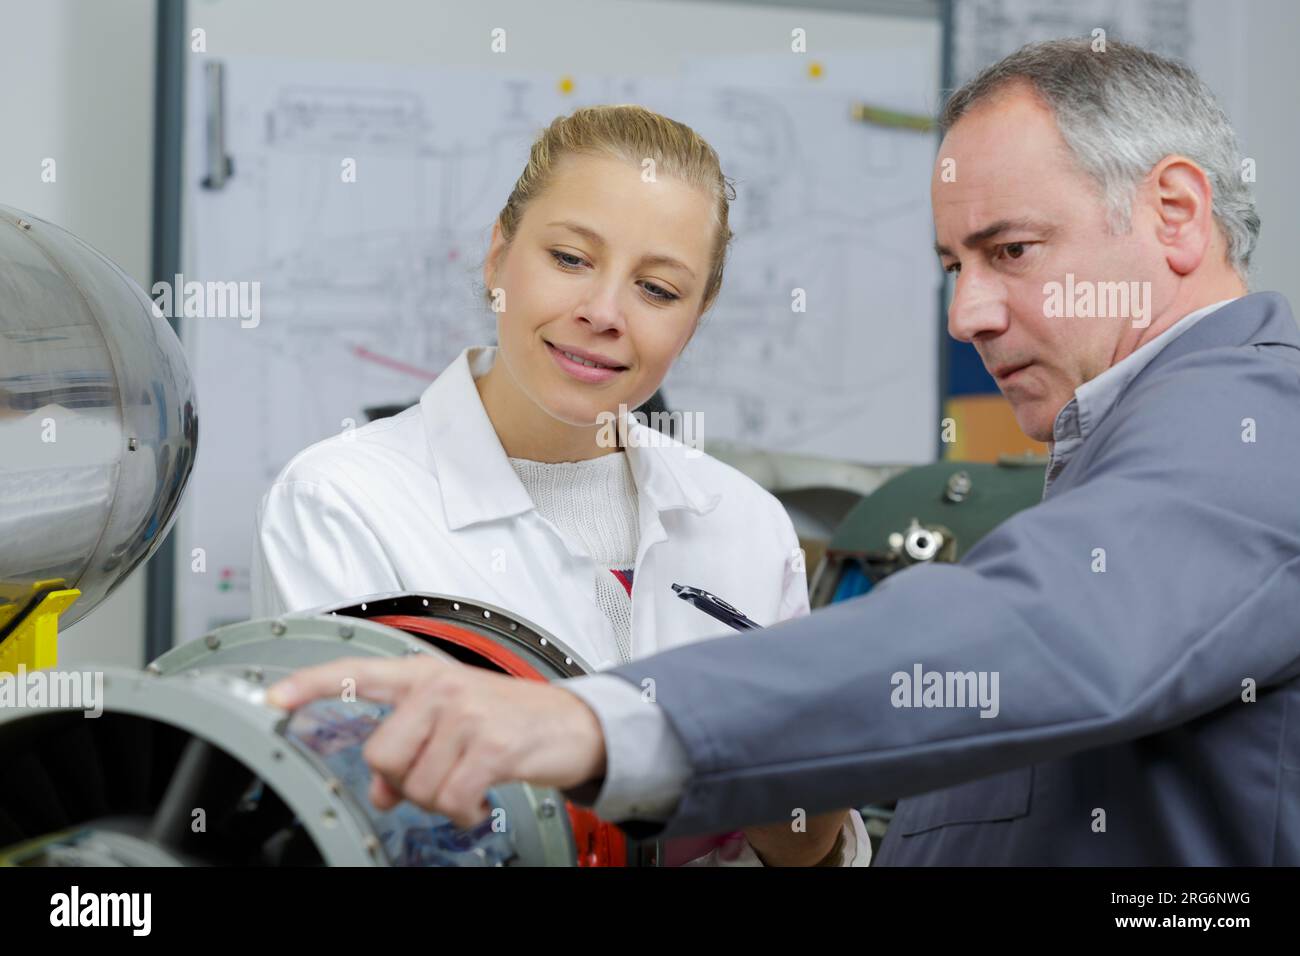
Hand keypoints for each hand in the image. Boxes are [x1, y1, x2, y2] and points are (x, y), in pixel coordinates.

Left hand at [266, 656, 607, 827]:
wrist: (575, 723)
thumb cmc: (513, 716)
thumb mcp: (456, 723)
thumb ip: (411, 746)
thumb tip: (381, 789)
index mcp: (423, 675)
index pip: (355, 674)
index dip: (309, 686)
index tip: (272, 700)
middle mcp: (439, 687)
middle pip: (382, 755)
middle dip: (406, 781)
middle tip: (438, 778)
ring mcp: (464, 714)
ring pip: (415, 784)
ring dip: (440, 799)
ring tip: (466, 785)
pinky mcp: (489, 744)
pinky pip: (450, 798)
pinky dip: (463, 812)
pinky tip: (478, 801)